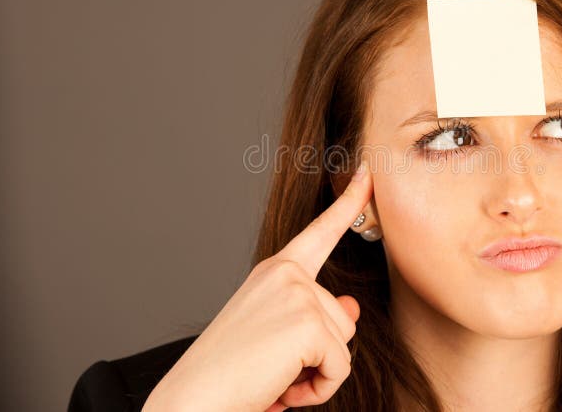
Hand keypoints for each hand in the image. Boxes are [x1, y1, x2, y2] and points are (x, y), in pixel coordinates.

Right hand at [143, 162, 371, 411]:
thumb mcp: (277, 336)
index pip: (321, 232)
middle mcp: (287, 275)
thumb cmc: (226, 372)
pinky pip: (340, 366)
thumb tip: (352, 306)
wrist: (192, 401)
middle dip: (319, 354)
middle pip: (343, 317)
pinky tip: (284, 391)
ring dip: (318, 374)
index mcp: (275, 272)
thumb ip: (317, 316)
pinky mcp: (307, 323)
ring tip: (276, 380)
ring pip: (344, 343)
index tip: (369, 173)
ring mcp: (297, 294)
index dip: (350, 202)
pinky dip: (319, 390)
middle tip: (275, 368)